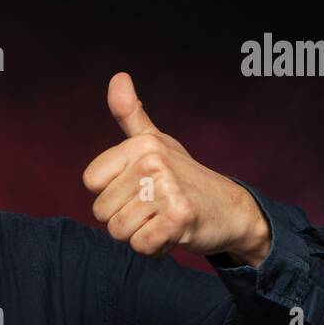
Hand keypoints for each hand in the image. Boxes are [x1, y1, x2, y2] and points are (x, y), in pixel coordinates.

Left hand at [82, 73, 270, 264]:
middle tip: (154, 208)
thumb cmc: (184, 177)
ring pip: (118, 231)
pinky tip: (172, 234)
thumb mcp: (156, 143)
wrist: (232, 209)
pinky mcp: (178, 218)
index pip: (91, 182)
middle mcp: (153, 161)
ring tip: (163, 219)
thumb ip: (130, 114)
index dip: (111, 193)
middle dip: (125, 218)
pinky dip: (154, 248)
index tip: (138, 188)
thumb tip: (117, 76)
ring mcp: (167, 189)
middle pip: (101, 211)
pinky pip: (140, 245)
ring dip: (139, 234)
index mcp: (141, 143)